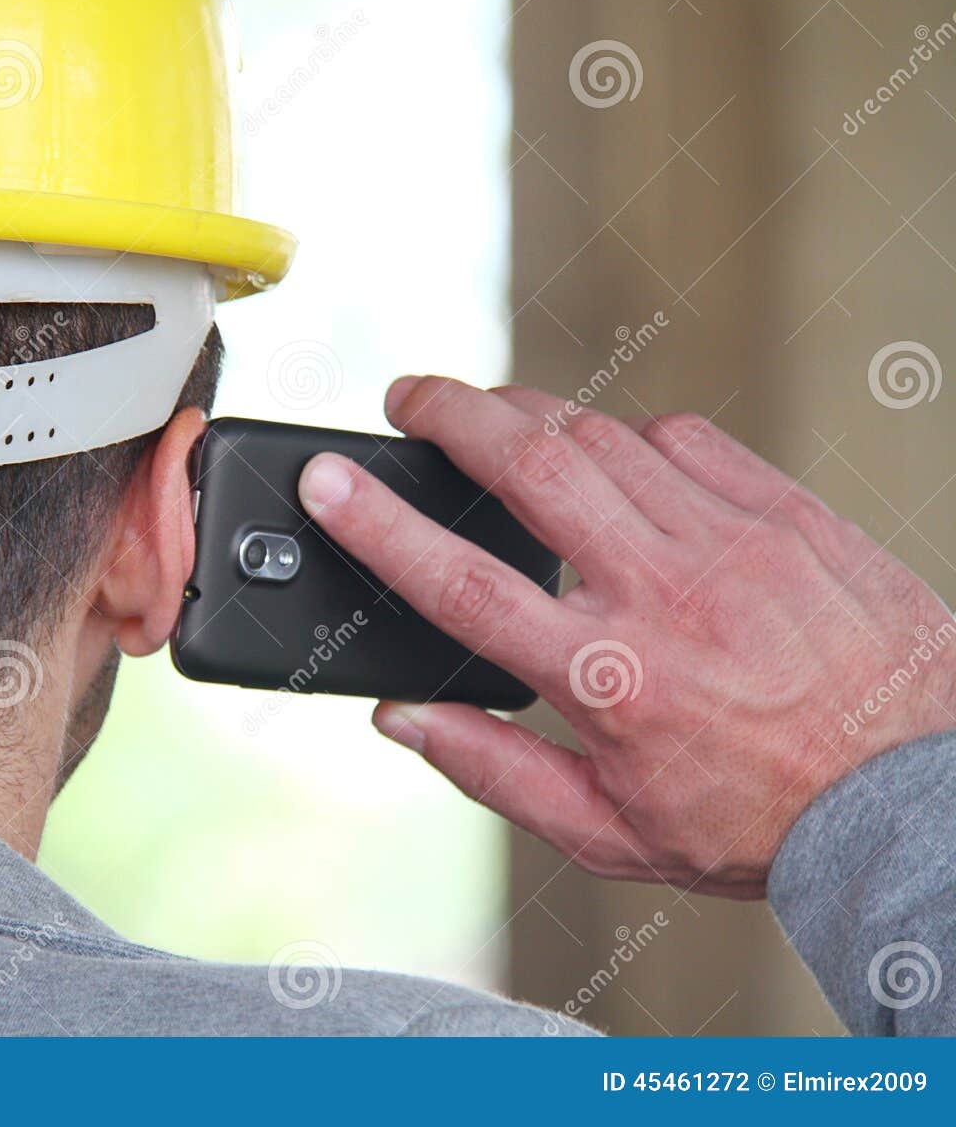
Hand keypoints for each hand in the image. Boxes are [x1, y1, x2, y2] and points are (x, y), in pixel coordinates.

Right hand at [299, 376, 955, 898]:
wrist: (916, 797)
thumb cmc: (761, 821)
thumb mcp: (608, 830)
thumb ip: (491, 768)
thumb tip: (402, 716)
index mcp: (606, 681)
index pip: (461, 583)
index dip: (377, 523)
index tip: (329, 478)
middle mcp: (664, 594)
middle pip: (529, 465)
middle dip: (451, 412)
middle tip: (411, 396)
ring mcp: (731, 542)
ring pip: (602, 436)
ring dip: (530, 412)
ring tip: (494, 416)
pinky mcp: (786, 512)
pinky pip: (684, 440)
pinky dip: (629, 436)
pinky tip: (612, 456)